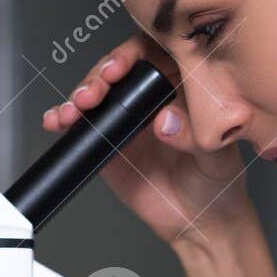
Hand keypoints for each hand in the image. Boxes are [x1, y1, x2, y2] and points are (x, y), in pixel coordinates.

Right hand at [43, 36, 252, 246]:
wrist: (197, 221)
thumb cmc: (218, 182)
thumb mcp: (219, 157)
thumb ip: (196, 137)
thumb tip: (167, 120)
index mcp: (182, 87)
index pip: (154, 54)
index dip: (133, 55)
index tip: (120, 68)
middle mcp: (150, 97)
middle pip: (118, 69)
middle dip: (99, 75)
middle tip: (94, 92)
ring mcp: (126, 118)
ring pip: (96, 93)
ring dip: (79, 95)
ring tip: (74, 110)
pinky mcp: (106, 142)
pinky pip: (81, 125)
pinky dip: (64, 119)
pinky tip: (57, 120)